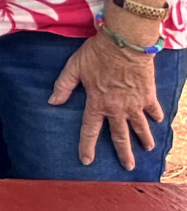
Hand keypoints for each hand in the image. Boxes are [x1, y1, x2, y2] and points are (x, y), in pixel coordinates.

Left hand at [51, 32, 165, 168]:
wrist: (124, 43)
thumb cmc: (97, 53)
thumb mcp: (74, 67)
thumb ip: (63, 86)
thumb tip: (52, 102)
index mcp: (97, 103)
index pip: (90, 130)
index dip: (87, 146)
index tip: (87, 161)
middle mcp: (117, 108)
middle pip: (120, 136)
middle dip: (124, 153)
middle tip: (128, 167)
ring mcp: (135, 103)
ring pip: (140, 127)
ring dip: (144, 139)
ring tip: (147, 149)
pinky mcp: (148, 95)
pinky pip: (153, 110)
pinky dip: (156, 116)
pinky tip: (158, 122)